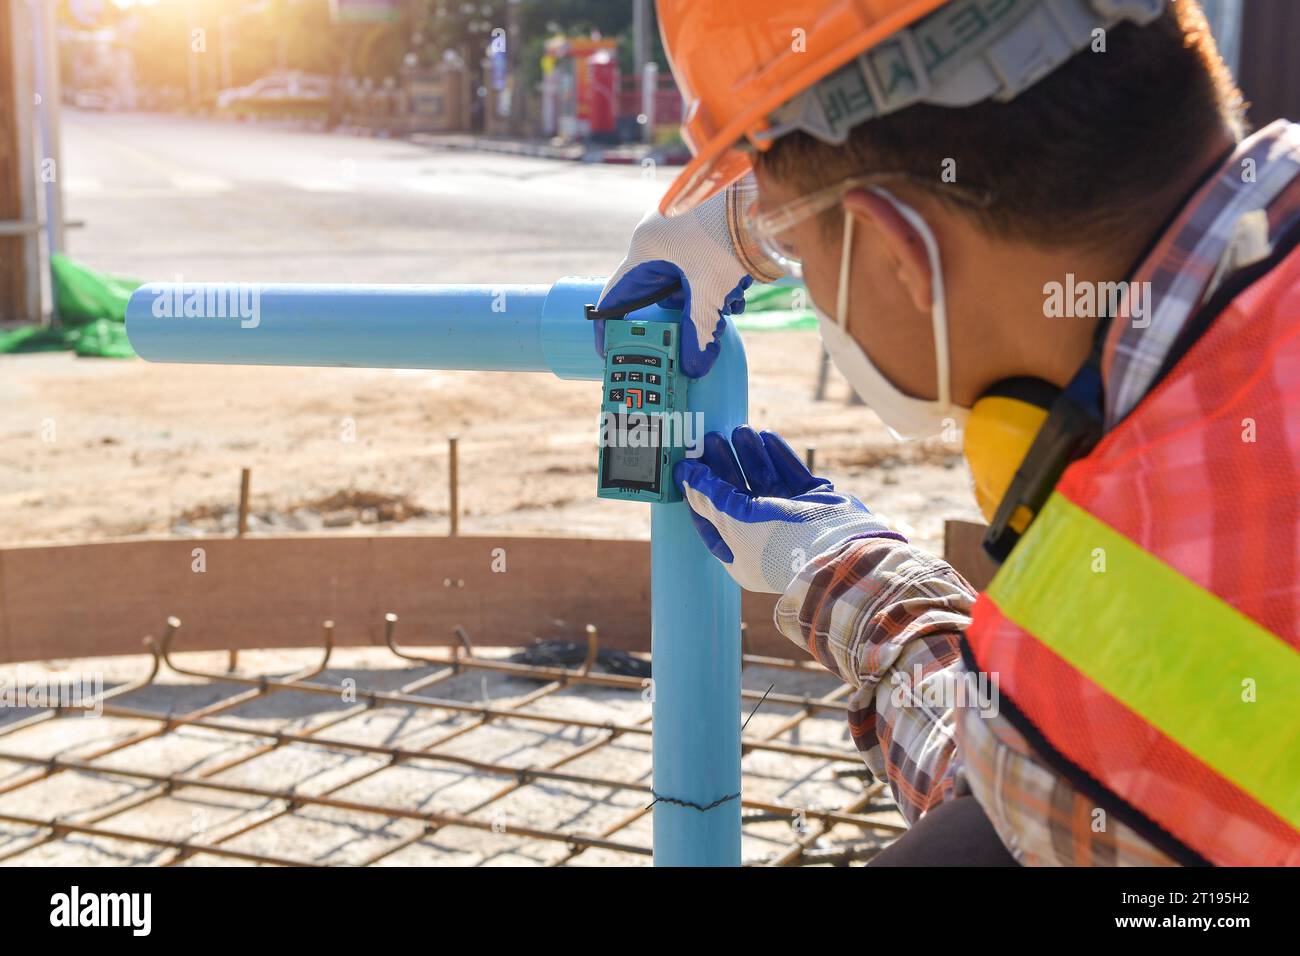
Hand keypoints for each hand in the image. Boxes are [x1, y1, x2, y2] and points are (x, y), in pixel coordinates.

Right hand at [595, 186, 752, 378]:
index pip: (615, 296)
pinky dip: (716, 284)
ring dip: (705, 300)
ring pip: (683, 281)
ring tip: (729, 305)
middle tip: (692, 335)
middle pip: (657, 292)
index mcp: (645, 250)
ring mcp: (679, 230)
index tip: (610, 350)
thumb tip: (693, 369)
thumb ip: (699, 333)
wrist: (764, 200)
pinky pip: (699, 267)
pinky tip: (736, 290)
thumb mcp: (710, 293)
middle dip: (680, 315)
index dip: (610, 327)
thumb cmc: (726, 239)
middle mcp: (656, 237)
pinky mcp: (701, 228)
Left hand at [673, 426, 904, 593]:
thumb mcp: (732, 519)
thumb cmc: (777, 542)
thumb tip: (684, 474)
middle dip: (724, 465)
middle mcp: (764, 537)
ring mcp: (791, 518)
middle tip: (713, 437)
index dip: (698, 492)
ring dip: (751, 454)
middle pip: (737, 495)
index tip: (688, 465)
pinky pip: (791, 475)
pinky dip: (779, 455)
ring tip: (740, 428)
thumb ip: (708, 495)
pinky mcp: (813, 503)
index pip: (712, 519)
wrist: (836, 547)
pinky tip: (767, 436)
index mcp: (741, 554)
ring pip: (765, 480)